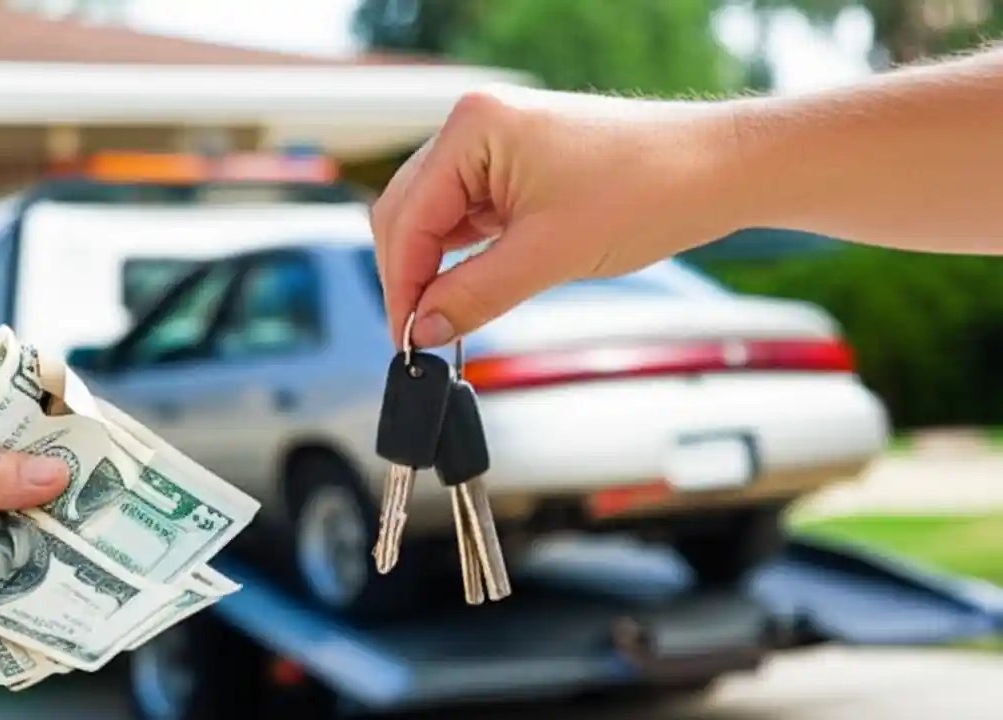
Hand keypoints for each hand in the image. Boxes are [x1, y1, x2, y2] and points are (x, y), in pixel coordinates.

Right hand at [370, 85, 739, 347]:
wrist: (719, 171)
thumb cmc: (650, 187)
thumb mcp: (548, 255)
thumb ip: (475, 294)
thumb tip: (425, 328)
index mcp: (474, 127)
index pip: (408, 216)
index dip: (402, 283)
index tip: (406, 336)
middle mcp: (478, 125)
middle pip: (409, 211)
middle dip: (410, 275)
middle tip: (419, 334)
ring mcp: (498, 145)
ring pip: (436, 216)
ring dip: (435, 267)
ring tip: (443, 319)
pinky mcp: (518, 166)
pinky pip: (469, 215)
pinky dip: (464, 255)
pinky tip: (469, 288)